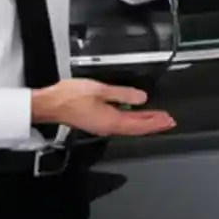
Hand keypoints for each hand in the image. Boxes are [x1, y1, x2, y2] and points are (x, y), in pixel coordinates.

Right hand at [32, 78, 176, 136]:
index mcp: (111, 121)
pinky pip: (120, 124)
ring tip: (156, 119)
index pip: (139, 124)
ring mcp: (102, 126)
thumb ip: (122, 93)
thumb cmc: (70, 97)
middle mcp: (108, 127)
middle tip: (168, 121)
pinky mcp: (96, 122)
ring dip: (144, 123)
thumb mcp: (100, 90)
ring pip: (129, 127)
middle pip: (136, 128)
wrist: (50, 104)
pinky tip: (134, 116)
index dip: (155, 122)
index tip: (168, 120)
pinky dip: (132, 121)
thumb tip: (141, 97)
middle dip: (153, 124)